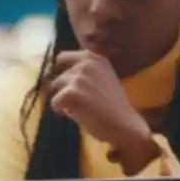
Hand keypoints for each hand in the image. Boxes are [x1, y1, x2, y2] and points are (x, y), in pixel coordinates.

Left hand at [49, 51, 159, 174]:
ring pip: (56, 88)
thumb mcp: (103, 78)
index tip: (65, 82)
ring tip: (80, 108)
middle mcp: (86, 63)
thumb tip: (59, 76)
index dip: (60, 70)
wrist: (124, 124)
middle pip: (59, 75)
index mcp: (95, 58)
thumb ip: (86, 73)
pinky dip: (61, 110)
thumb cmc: (115, 106)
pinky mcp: (72, 92)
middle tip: (78, 102)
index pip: (63, 56)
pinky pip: (55, 102)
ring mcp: (79, 77)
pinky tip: (78, 115)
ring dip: (63, 99)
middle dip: (64, 89)